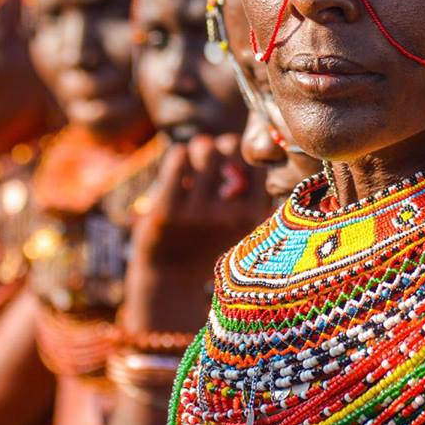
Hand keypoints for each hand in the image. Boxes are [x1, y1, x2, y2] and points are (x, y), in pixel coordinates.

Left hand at [121, 134, 268, 335]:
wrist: (170, 280)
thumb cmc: (208, 243)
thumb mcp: (241, 228)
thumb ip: (251, 195)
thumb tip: (245, 144)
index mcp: (252, 219)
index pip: (258, 164)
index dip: (247, 153)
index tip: (236, 158)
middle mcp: (228, 216)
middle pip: (230, 148)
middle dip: (222, 144)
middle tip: (215, 154)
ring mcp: (196, 213)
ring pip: (204, 149)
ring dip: (200, 147)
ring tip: (198, 156)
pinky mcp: (166, 210)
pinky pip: (178, 157)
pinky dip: (180, 154)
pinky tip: (180, 165)